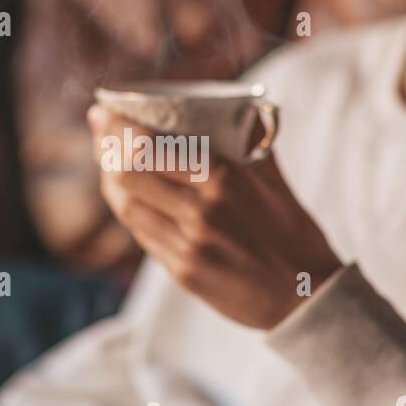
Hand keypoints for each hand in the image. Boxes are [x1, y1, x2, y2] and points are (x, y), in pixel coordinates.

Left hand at [88, 105, 342, 328]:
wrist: (305, 296)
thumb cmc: (293, 234)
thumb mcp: (274, 179)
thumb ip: (249, 144)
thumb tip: (235, 110)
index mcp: (223, 178)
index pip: (151, 145)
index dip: (117, 127)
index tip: (102, 111)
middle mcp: (200, 210)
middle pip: (128, 172)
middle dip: (106, 150)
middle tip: (100, 135)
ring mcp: (189, 244)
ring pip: (127, 207)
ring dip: (112, 184)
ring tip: (110, 168)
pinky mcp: (183, 272)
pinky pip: (143, 237)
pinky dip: (132, 214)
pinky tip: (132, 201)